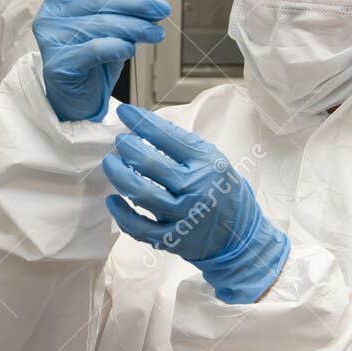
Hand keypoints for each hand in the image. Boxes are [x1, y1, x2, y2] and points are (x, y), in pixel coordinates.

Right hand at [33, 0, 169, 121]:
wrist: (77, 102)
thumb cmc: (94, 60)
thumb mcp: (115, 25)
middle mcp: (51, 14)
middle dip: (137, 4)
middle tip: (162, 10)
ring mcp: (51, 39)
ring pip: (102, 24)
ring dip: (135, 28)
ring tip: (155, 35)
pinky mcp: (59, 64)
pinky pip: (95, 49)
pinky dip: (117, 46)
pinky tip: (130, 49)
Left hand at [102, 104, 290, 303]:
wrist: (241, 237)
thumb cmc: (224, 192)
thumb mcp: (215, 161)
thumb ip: (185, 147)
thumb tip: (147, 128)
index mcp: (207, 164)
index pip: (168, 137)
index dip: (142, 122)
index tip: (124, 111)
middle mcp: (196, 188)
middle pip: (150, 164)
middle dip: (128, 148)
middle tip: (119, 141)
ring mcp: (183, 216)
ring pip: (141, 194)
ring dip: (119, 175)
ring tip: (111, 163)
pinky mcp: (172, 238)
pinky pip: (138, 227)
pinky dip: (121, 213)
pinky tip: (113, 200)